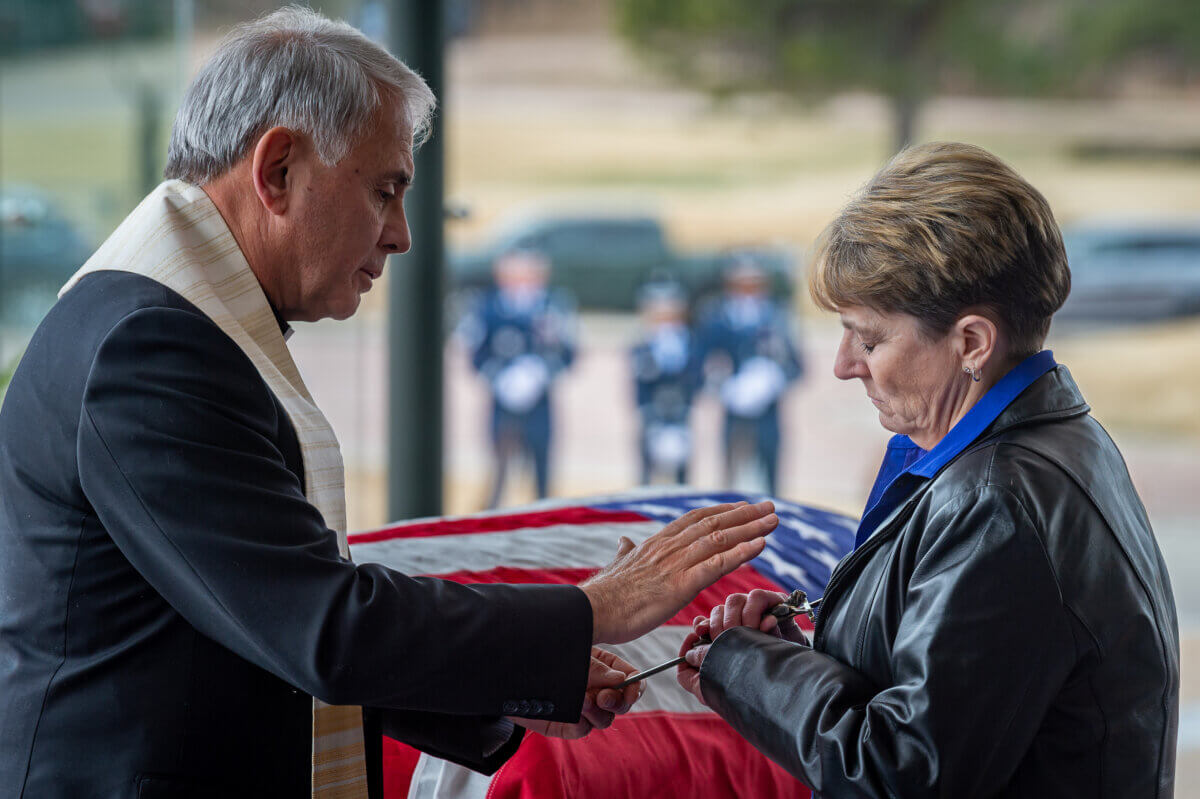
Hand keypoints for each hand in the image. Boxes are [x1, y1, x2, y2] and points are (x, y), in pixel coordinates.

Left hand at [510, 648, 641, 738]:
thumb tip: (620, 679)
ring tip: (581, 701)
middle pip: (622, 703)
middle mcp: (596, 688)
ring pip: (604, 719)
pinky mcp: (566, 724)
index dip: (635, 686)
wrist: (508, 672)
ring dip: (596, 712)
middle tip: (602, 696)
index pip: (632, 679)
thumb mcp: (573, 654)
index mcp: (604, 667)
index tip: (629, 689)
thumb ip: (595, 668)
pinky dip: (580, 723)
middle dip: (616, 702)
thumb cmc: (543, 655)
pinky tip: (571, 713)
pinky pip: (582, 730)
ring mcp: (582, 708)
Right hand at [580, 501, 777, 644]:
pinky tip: (760, 546)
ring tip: (773, 521)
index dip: (721, 511)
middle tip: (769, 507)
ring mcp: (676, 564)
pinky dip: (741, 553)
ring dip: (750, 528)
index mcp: (656, 543)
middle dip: (744, 514)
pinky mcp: (680, 584)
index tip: (742, 506)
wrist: (593, 609)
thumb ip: (625, 553)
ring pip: (720, 539)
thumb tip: (623, 542)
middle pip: (714, 523)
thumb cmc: (604, 594)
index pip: (694, 519)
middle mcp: (669, 547)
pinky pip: (717, 564)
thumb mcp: (617, 566)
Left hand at [675, 590, 809, 703]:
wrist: (801, 682)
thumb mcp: (728, 680)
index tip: (699, 635)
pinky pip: (756, 596)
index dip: (701, 627)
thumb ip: (704, 668)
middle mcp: (741, 624)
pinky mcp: (775, 605)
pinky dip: (755, 611)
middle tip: (727, 641)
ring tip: (748, 636)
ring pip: (734, 600)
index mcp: (727, 639)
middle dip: (719, 627)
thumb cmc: (764, 682)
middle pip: (717, 611)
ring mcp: (757, 613)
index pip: (705, 624)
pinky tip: (763, 627)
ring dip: (737, 619)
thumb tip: (691, 648)